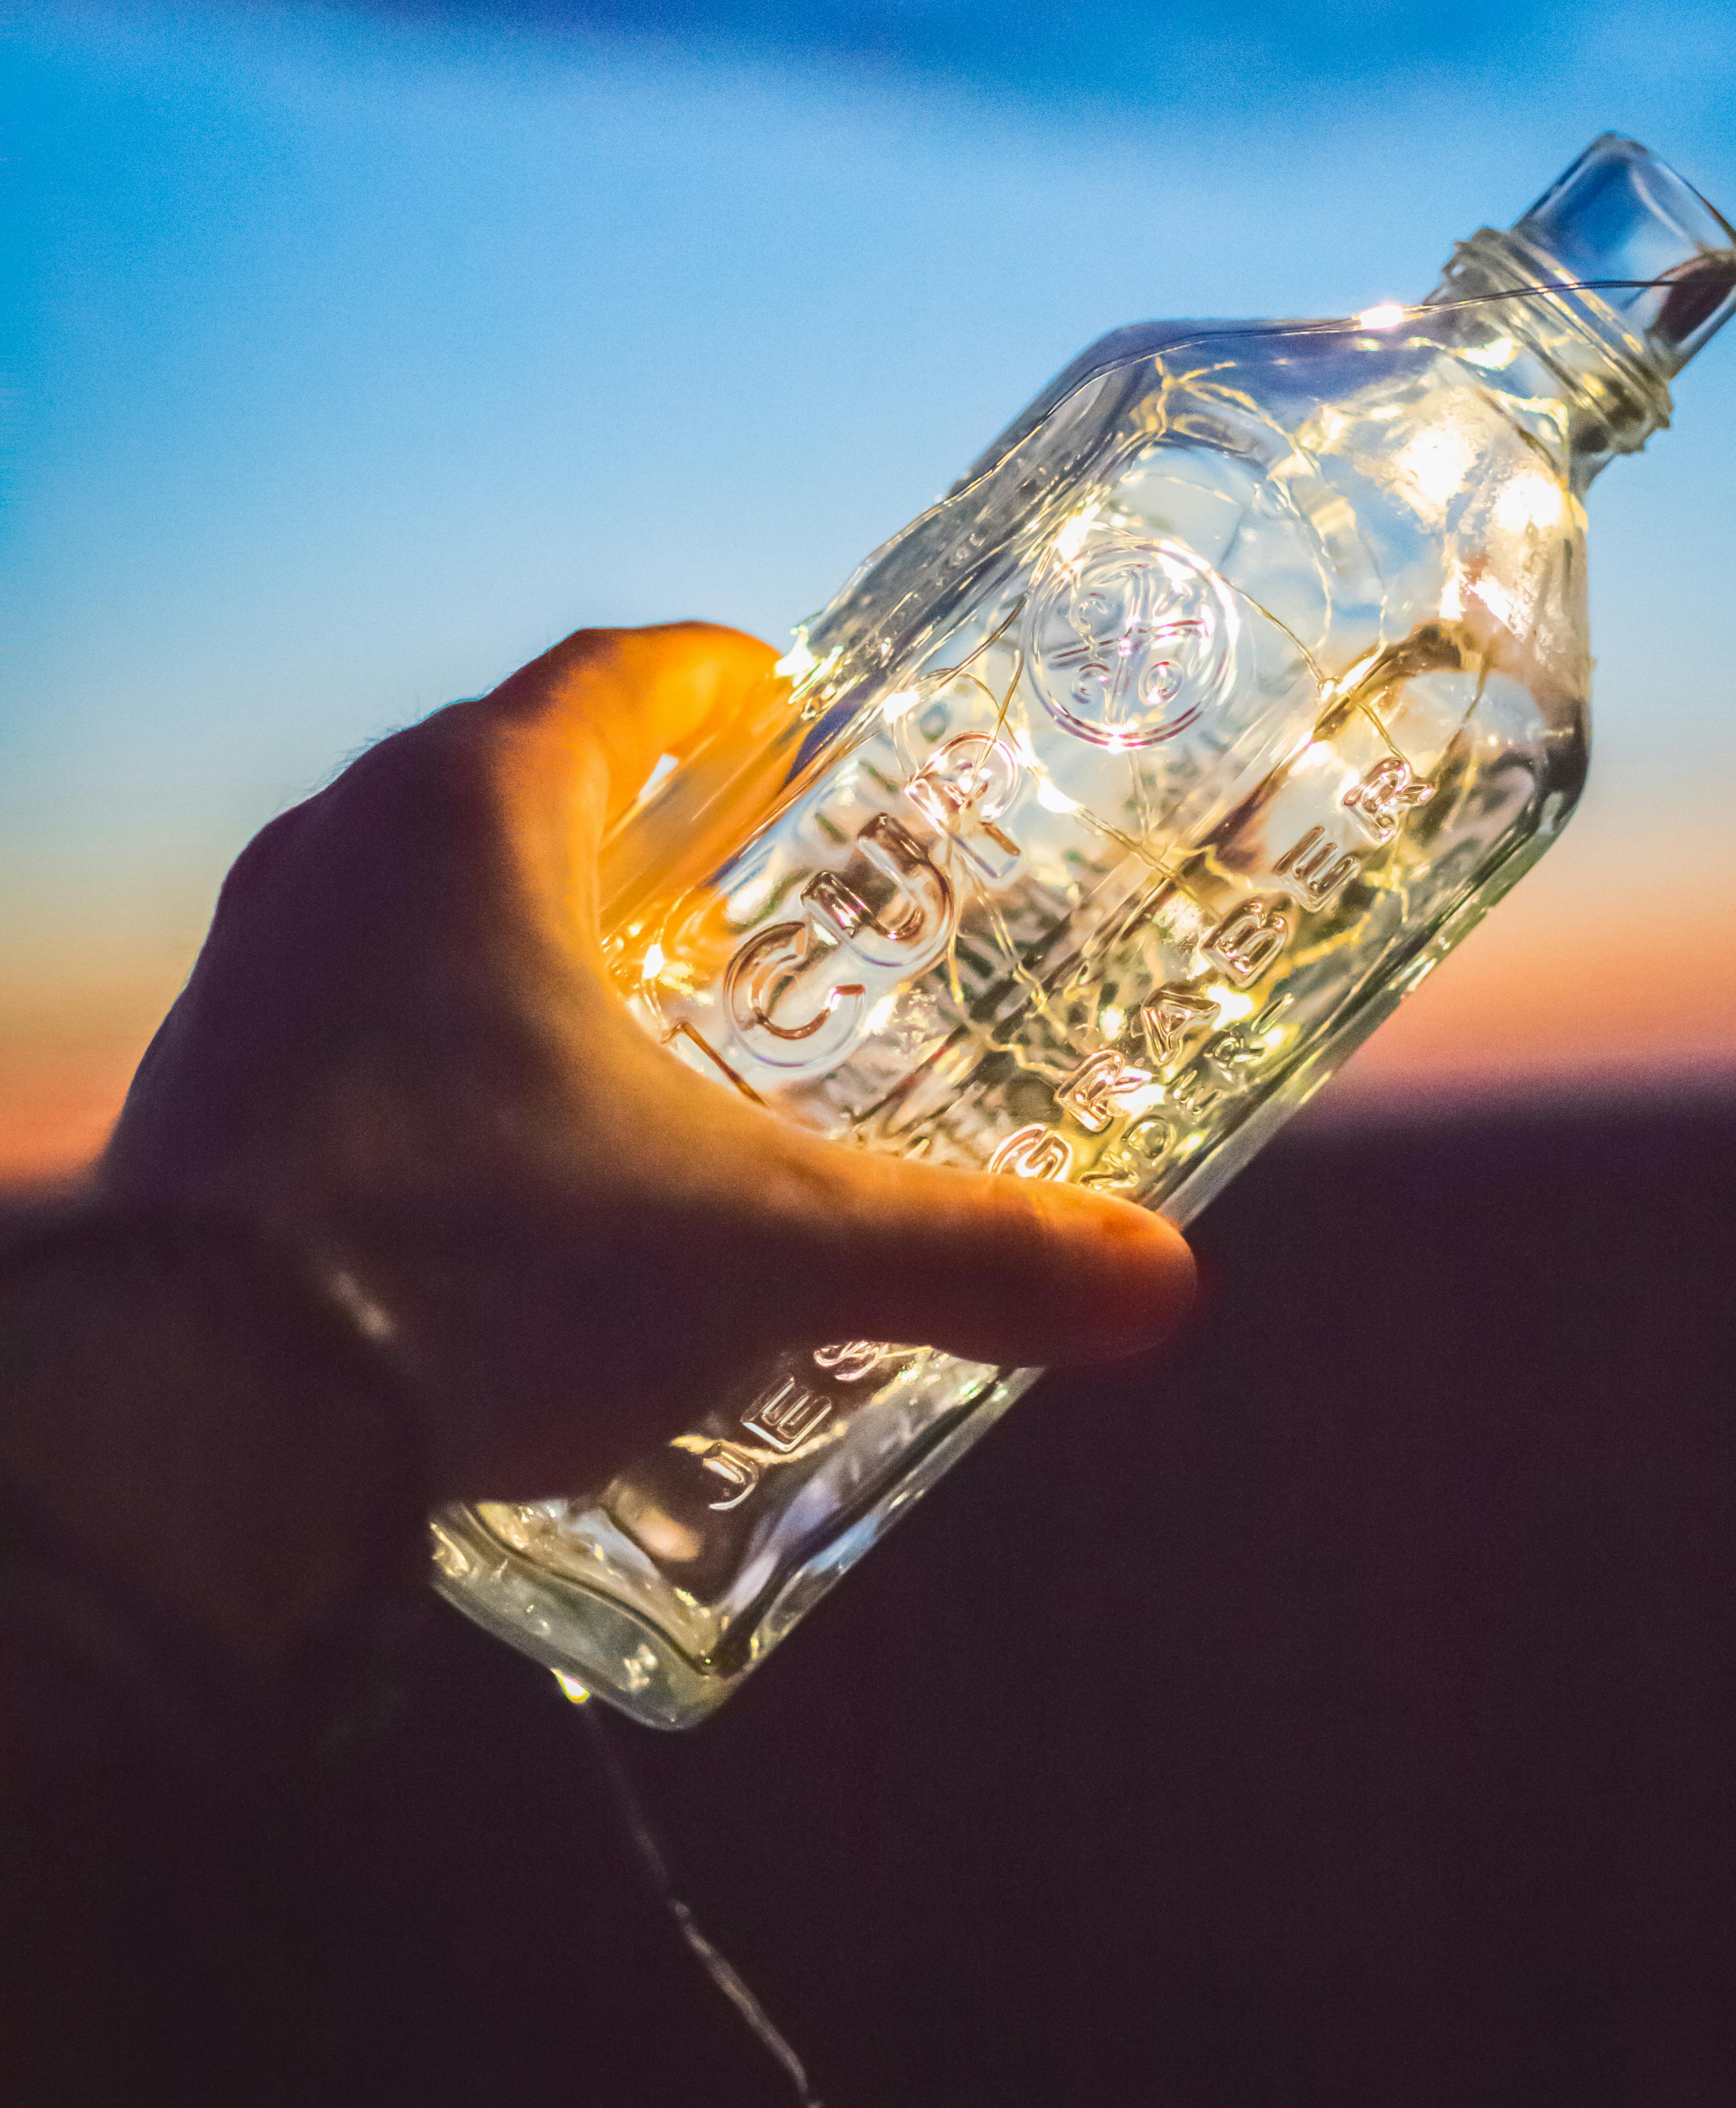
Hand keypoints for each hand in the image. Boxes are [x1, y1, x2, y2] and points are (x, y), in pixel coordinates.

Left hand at [99, 626, 1195, 1501]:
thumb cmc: (487, 1266)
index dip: (703, 681)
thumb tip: (1165, 1288)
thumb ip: (967, 1252)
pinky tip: (497, 1132)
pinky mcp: (199, 1090)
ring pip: (404, 889)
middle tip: (719, 862)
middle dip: (618, 807)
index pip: (607, 682)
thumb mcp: (762, 1252)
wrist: (198, 1426)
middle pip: (499, 772)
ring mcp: (250, 971)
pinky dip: (429, 1027)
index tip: (765, 689)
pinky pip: (336, 1005)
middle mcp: (339, 856)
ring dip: (515, 920)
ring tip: (620, 996)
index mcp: (472, 820)